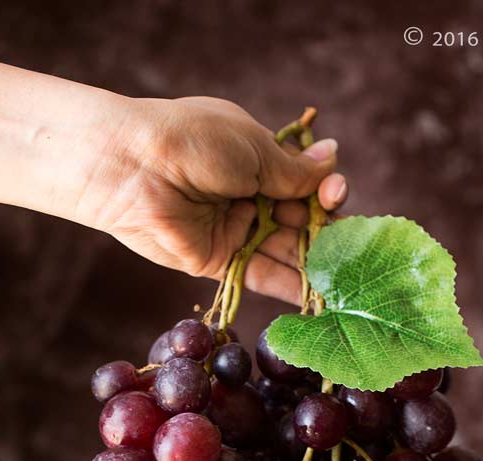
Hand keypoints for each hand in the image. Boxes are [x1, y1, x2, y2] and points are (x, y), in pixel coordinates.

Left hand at [79, 97, 346, 304]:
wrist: (134, 169)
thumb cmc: (193, 142)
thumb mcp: (252, 148)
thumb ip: (293, 169)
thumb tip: (333, 158)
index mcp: (254, 158)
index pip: (302, 180)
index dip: (324, 190)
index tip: (335, 193)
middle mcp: (247, 195)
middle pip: (298, 218)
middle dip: (325, 228)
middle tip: (348, 240)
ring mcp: (234, 230)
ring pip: (285, 249)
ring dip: (316, 261)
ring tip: (346, 274)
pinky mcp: (220, 262)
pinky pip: (262, 276)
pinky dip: (292, 286)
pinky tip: (321, 296)